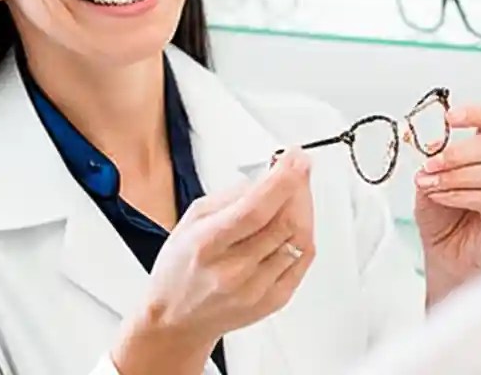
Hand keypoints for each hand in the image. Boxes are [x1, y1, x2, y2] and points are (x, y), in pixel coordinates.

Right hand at [112, 150, 315, 374]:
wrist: (176, 321)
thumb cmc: (180, 270)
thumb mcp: (191, 221)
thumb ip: (231, 197)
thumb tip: (269, 178)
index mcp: (208, 246)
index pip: (255, 210)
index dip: (283, 181)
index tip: (296, 159)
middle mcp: (233, 271)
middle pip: (284, 222)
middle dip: (298, 187)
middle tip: (298, 170)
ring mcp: (257, 289)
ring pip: (300, 238)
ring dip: (304, 208)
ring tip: (295, 193)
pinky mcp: (274, 300)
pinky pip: (304, 259)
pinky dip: (305, 233)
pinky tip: (295, 222)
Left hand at [413, 105, 480, 306]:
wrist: (444, 258)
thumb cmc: (443, 220)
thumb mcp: (429, 182)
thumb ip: (432, 162)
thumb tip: (430, 144)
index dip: (475, 113)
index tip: (450, 117)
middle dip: (456, 152)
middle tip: (431, 162)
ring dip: (454, 176)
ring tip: (431, 183)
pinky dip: (459, 194)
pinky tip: (442, 197)